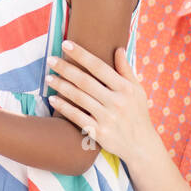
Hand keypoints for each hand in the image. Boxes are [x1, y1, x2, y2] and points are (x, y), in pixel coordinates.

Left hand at [45, 41, 155, 160]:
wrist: (141, 146)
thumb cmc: (138, 114)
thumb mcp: (137, 90)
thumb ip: (126, 70)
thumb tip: (118, 49)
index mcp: (125, 88)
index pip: (99, 67)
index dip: (81, 54)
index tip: (66, 44)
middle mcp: (116, 102)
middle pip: (85, 81)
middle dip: (65, 68)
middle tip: (50, 59)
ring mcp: (107, 118)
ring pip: (79, 98)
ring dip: (61, 86)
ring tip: (48, 77)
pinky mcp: (99, 133)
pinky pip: (77, 117)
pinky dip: (64, 107)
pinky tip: (53, 99)